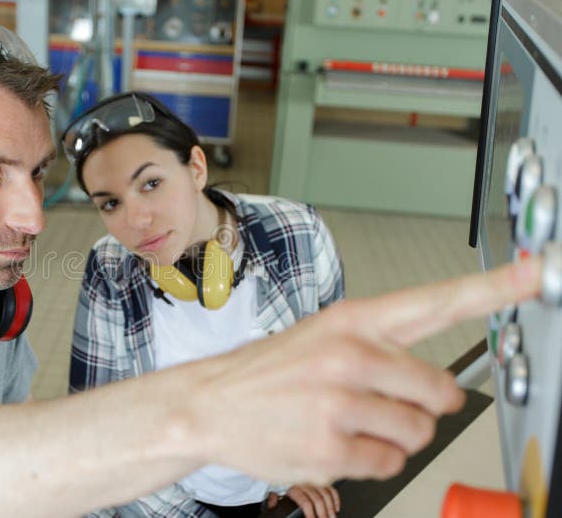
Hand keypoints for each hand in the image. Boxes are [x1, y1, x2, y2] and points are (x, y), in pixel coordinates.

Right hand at [186, 257, 540, 485]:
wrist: (208, 403)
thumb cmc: (268, 372)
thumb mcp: (321, 337)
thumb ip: (382, 350)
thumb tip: (444, 387)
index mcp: (353, 321)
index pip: (437, 300)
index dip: (494, 288)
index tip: (536, 272)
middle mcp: (350, 355)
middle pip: (440, 391)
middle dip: (423, 406)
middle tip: (385, 403)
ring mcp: (340, 402)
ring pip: (417, 433)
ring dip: (392, 436)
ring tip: (348, 422)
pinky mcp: (331, 446)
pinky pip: (389, 463)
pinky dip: (370, 460)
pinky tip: (333, 442)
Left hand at [267, 484, 340, 517]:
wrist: (283, 463)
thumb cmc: (280, 479)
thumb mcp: (272, 488)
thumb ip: (272, 498)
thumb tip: (272, 503)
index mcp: (294, 486)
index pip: (306, 503)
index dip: (310, 515)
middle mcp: (305, 482)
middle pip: (318, 500)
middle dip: (323, 514)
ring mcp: (313, 479)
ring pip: (326, 495)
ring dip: (331, 508)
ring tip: (332, 517)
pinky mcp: (320, 478)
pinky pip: (330, 488)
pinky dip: (335, 498)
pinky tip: (335, 508)